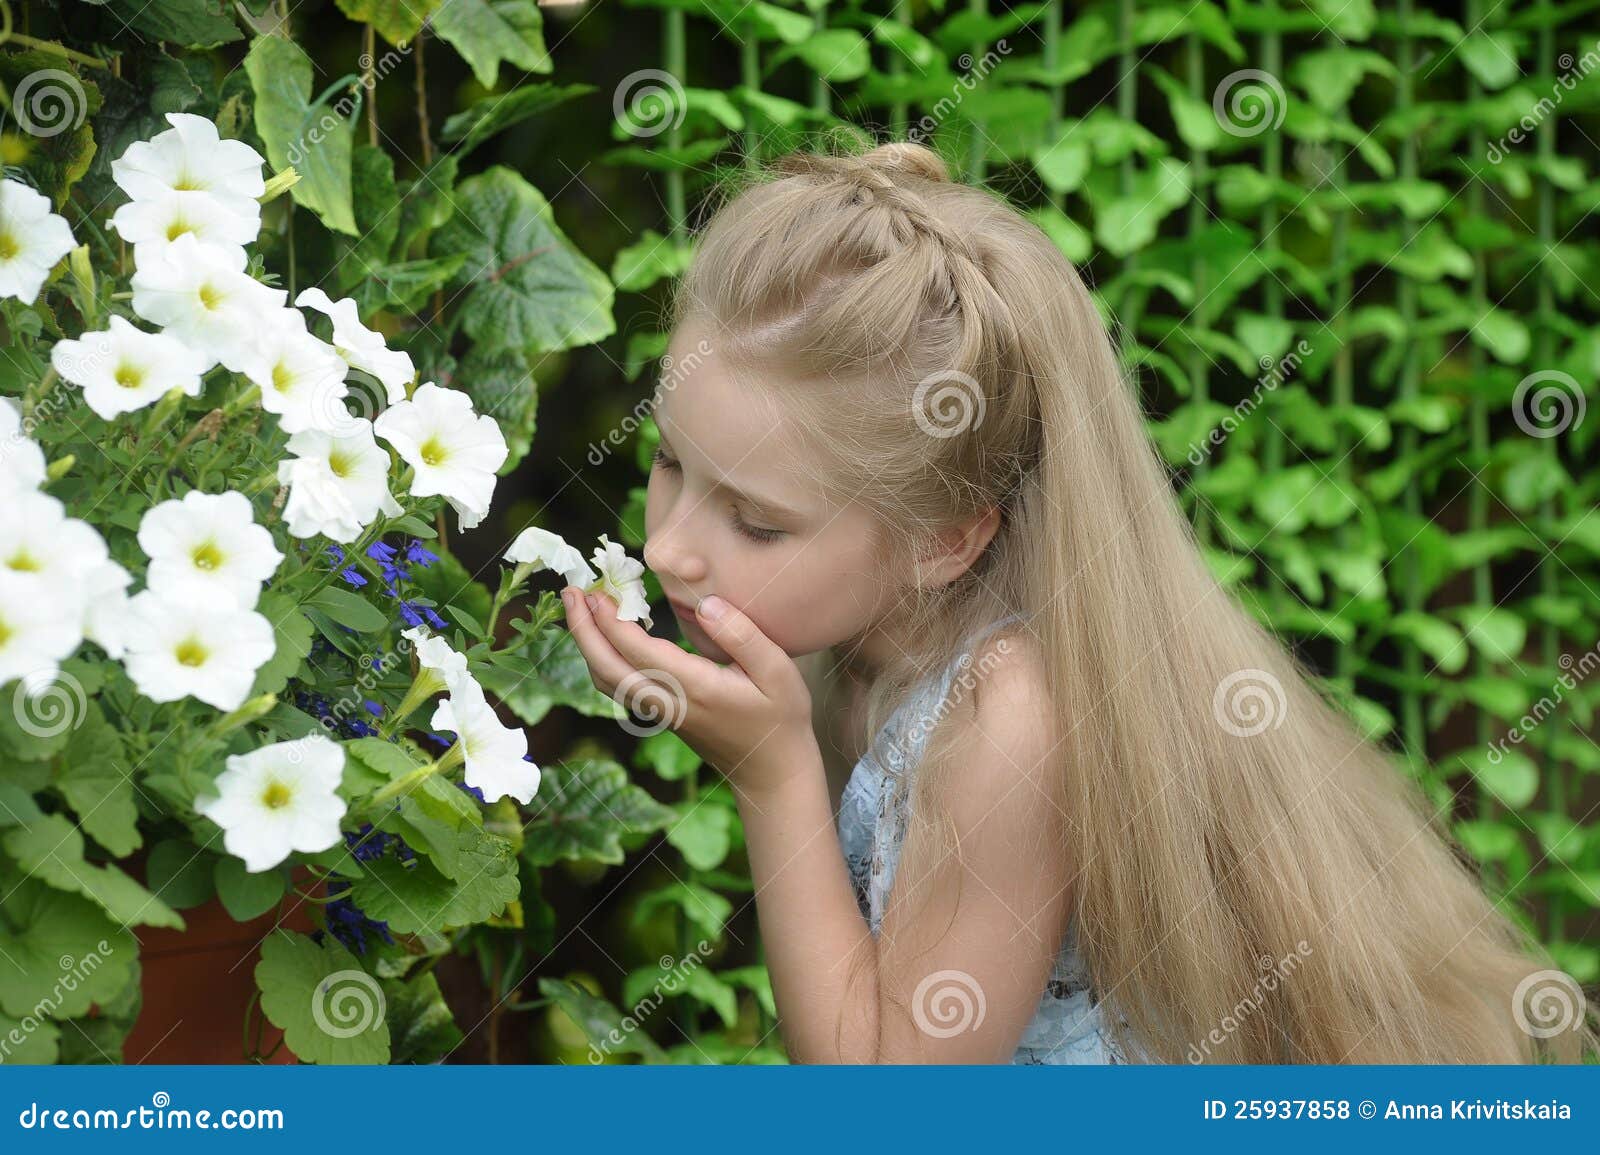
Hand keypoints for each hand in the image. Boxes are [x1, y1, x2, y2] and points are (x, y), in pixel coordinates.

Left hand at [563, 586, 816, 792]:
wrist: (772, 773)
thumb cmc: (781, 720)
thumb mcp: (779, 672)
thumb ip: (742, 635)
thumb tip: (705, 604)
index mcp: (694, 688)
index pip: (637, 651)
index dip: (609, 620)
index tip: (596, 589)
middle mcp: (668, 702)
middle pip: (606, 668)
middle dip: (582, 629)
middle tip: (571, 590)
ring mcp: (661, 712)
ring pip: (607, 680)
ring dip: (588, 643)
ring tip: (582, 606)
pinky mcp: (662, 715)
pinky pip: (620, 686)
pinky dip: (603, 658)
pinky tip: (609, 634)